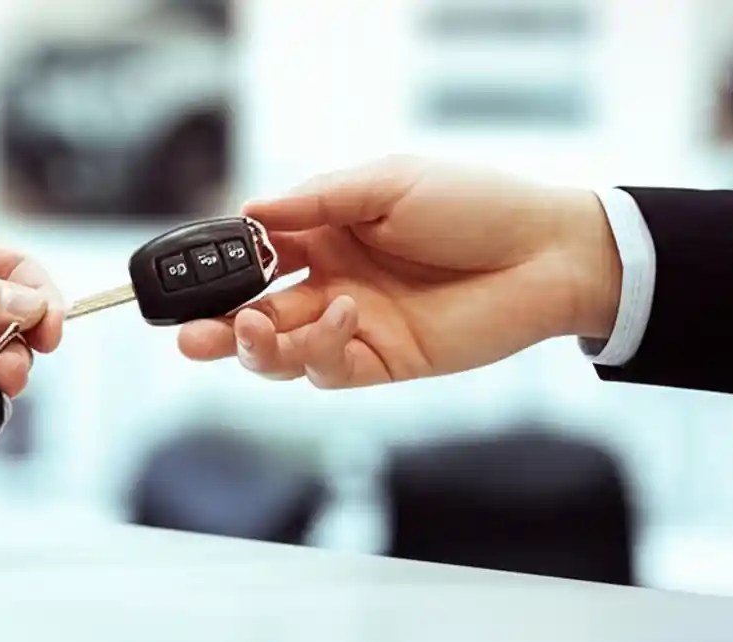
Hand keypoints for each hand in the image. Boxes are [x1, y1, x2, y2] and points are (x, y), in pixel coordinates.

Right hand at [177, 155, 621, 387]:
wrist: (547, 253)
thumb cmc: (474, 205)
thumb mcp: (387, 182)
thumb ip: (315, 200)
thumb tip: (248, 211)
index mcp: (329, 235)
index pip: (258, 256)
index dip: (221, 268)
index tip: (189, 274)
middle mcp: (333, 283)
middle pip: (255, 315)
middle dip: (215, 329)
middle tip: (186, 337)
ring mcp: (355, 327)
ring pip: (282, 352)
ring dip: (256, 346)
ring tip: (250, 327)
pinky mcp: (383, 362)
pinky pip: (330, 368)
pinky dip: (321, 346)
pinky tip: (342, 313)